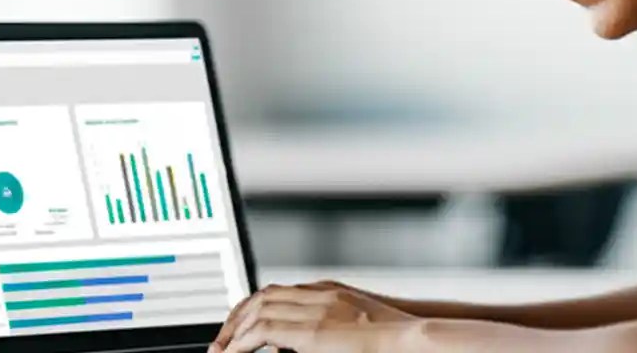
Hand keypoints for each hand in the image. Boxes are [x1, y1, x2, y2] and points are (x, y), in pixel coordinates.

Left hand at [209, 280, 416, 352]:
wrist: (415, 337)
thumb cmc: (397, 336)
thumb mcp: (360, 324)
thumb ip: (331, 328)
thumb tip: (305, 341)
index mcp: (330, 291)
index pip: (279, 290)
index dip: (254, 306)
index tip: (239, 325)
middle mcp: (319, 295)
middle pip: (263, 295)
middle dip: (237, 316)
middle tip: (222, 339)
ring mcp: (316, 310)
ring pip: (258, 310)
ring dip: (234, 330)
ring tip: (221, 350)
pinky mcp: (313, 333)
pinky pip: (264, 332)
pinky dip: (242, 342)